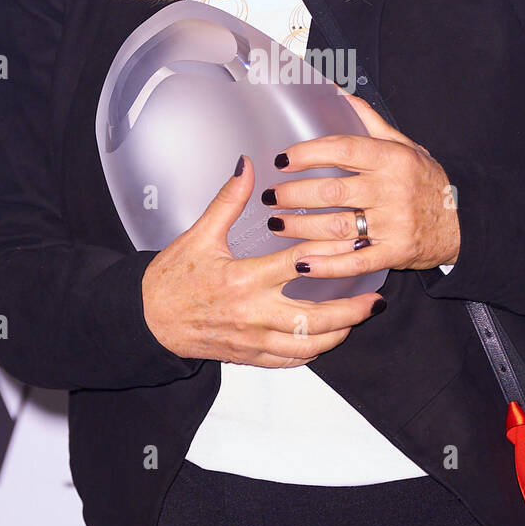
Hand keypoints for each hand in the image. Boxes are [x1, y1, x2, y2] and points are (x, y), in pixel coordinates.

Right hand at [141, 155, 385, 368]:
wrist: (147, 321)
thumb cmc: (170, 279)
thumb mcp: (198, 236)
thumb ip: (228, 201)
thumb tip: (246, 165)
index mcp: (243, 279)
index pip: (299, 265)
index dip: (332, 253)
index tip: (357, 244)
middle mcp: (253, 314)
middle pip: (315, 316)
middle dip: (351, 309)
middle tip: (377, 298)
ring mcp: (253, 340)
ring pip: (308, 344)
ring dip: (339, 332)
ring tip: (361, 318)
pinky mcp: (250, 356)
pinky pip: (291, 360)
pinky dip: (315, 351)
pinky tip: (330, 338)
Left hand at [262, 90, 459, 280]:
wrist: (463, 223)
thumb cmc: (429, 182)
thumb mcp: (407, 146)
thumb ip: (371, 123)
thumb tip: (340, 95)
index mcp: (392, 158)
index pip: (342, 150)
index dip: (307, 154)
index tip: (282, 160)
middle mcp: (392, 190)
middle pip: (331, 191)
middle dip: (293, 194)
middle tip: (270, 196)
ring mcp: (393, 224)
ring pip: (337, 226)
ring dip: (300, 227)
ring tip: (277, 224)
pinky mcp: (395, 253)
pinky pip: (354, 261)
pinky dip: (326, 265)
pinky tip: (302, 263)